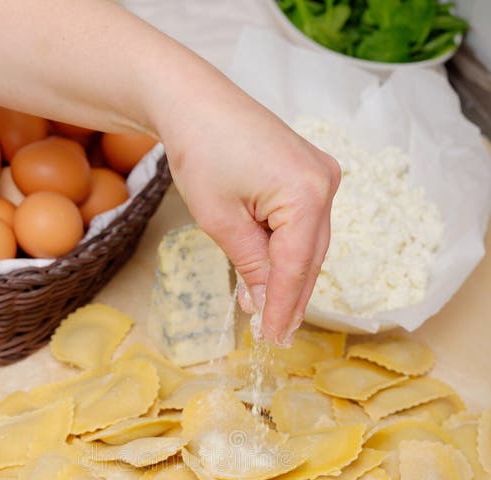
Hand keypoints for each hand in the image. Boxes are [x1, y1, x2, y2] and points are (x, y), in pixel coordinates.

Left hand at [159, 77, 340, 343]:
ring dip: (286, 277)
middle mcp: (325, 183)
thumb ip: (250, 266)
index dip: (283, 308)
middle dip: (288, 297)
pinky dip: (285, 250)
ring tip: (264, 311)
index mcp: (307, 193)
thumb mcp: (221, 220)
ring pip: (308, 244)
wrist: (194, 100)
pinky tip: (267, 274)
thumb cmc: (201, 150)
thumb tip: (265, 306)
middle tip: (272, 335)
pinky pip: (303, 225)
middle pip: (308, 258)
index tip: (274, 340)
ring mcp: (321, 175)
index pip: (296, 268)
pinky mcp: (309, 173)